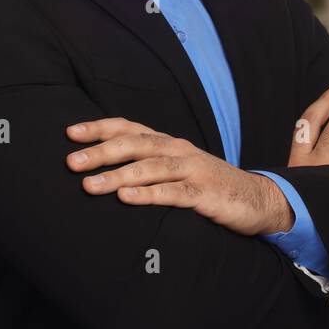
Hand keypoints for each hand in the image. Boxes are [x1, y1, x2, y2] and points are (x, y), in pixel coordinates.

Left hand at [65, 119, 290, 235]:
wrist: (258, 200)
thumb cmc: (209, 187)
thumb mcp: (177, 171)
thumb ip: (148, 167)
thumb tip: (101, 170)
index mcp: (169, 144)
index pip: (130, 128)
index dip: (100, 129)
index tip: (70, 133)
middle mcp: (179, 151)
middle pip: (137, 145)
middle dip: (102, 152)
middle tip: (72, 162)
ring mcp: (194, 171)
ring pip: (151, 168)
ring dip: (118, 175)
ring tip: (90, 185)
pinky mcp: (206, 194)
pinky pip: (174, 193)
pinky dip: (149, 195)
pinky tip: (127, 199)